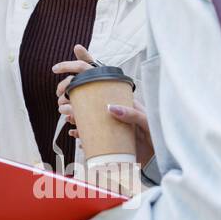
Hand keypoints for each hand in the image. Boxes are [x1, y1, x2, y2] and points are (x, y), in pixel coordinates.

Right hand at [55, 45, 153, 165]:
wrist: (159, 158)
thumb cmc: (156, 136)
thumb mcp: (147, 122)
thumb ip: (132, 114)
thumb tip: (110, 107)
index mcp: (120, 98)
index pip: (99, 77)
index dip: (82, 65)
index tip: (65, 61)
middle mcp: (111, 108)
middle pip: (85, 95)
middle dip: (70, 95)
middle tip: (61, 100)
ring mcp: (108, 123)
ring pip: (84, 114)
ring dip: (72, 114)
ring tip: (67, 117)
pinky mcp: (106, 139)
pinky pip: (88, 134)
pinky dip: (79, 133)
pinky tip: (74, 134)